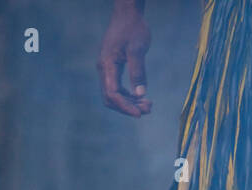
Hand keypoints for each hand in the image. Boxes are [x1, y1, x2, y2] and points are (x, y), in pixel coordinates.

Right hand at [98, 1, 151, 116]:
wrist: (127, 13)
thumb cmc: (133, 28)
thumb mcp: (138, 49)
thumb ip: (138, 71)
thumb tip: (140, 94)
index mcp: (107, 64)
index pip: (113, 94)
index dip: (126, 107)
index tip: (140, 114)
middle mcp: (103, 68)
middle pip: (111, 98)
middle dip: (128, 107)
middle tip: (148, 109)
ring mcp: (106, 68)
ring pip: (114, 94)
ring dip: (130, 102)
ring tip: (148, 104)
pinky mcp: (111, 67)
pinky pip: (116, 87)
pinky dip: (128, 95)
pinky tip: (141, 96)